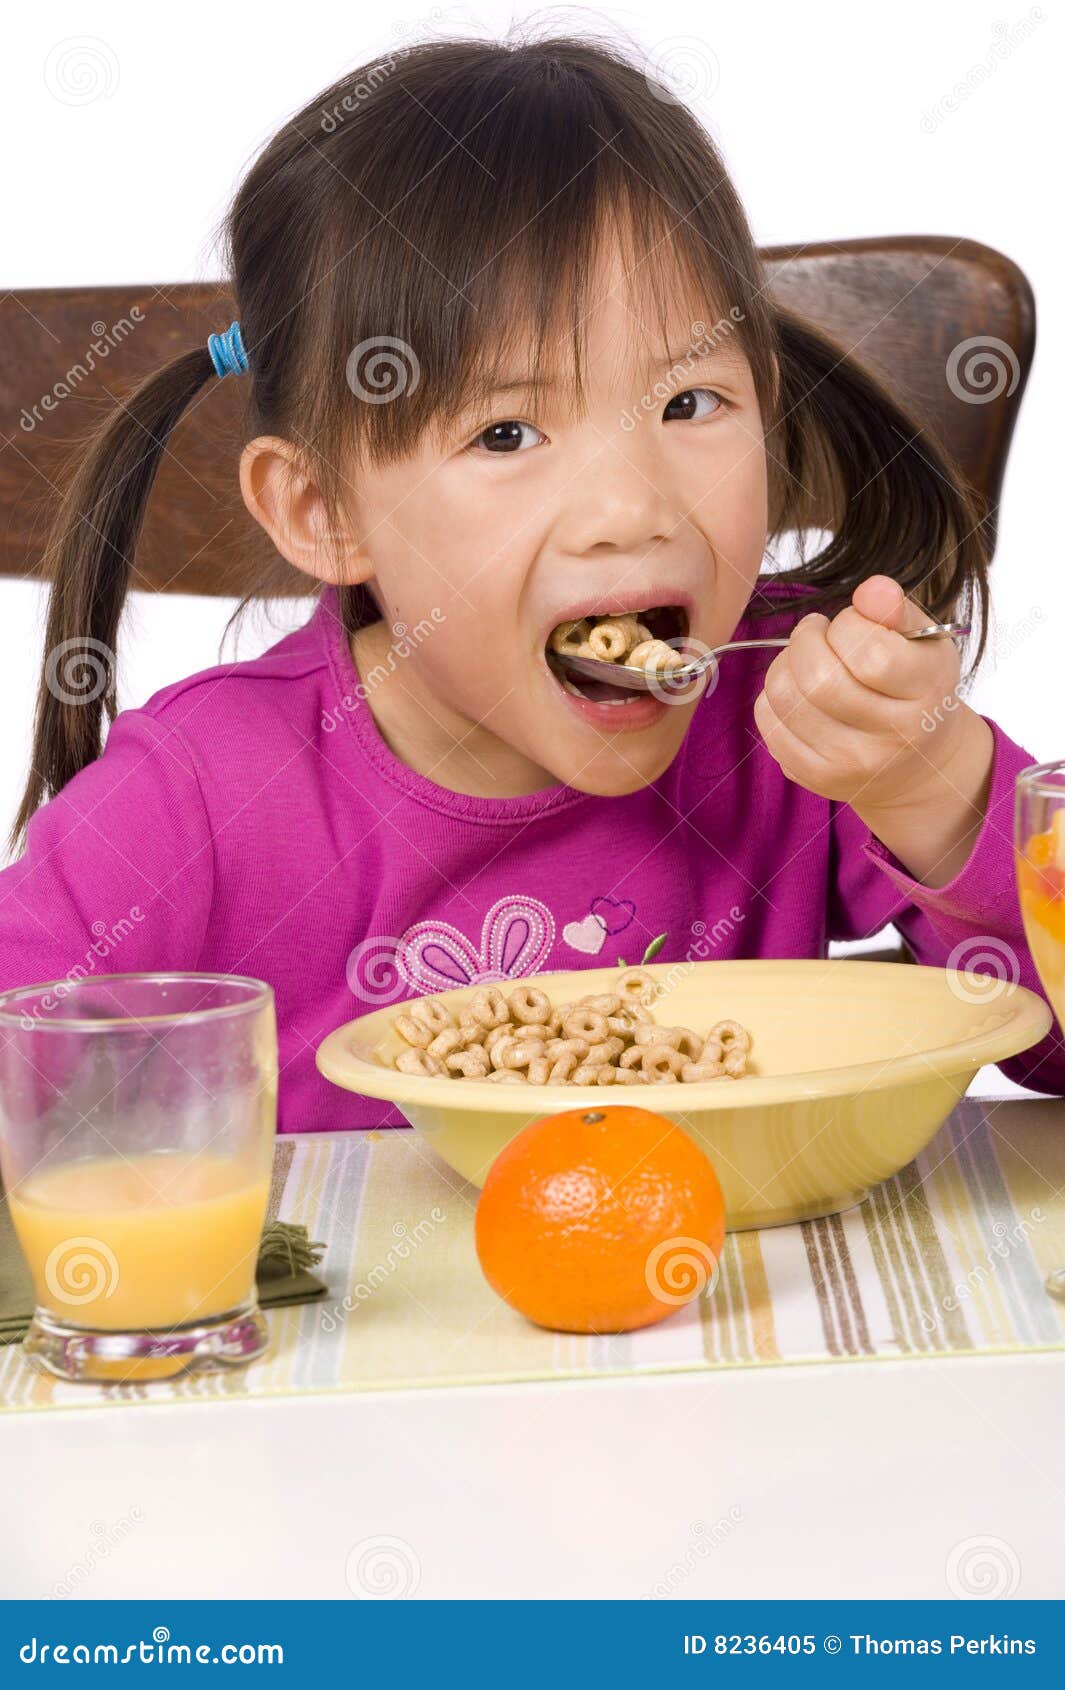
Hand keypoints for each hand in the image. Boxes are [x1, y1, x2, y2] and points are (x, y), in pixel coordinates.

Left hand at [753, 575, 993, 884]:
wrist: (915, 763)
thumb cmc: (915, 687)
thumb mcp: (923, 641)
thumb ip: (897, 609)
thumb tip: (872, 590)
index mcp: (928, 692)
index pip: (869, 650)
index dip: (850, 624)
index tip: (854, 624)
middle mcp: (894, 736)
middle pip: (819, 677)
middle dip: (808, 639)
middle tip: (819, 633)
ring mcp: (851, 763)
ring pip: (786, 695)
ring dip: (786, 662)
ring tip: (807, 657)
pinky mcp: (814, 776)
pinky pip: (769, 719)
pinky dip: (774, 693)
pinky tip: (799, 690)